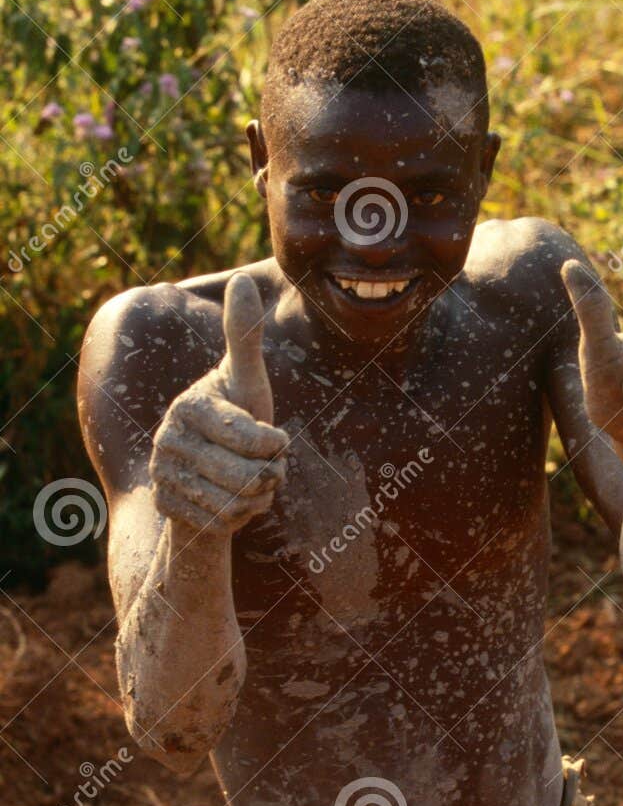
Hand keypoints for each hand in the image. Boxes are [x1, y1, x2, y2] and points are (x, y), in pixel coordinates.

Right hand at [149, 273, 288, 533]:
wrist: (208, 470)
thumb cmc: (237, 417)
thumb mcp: (247, 380)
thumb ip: (245, 336)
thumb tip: (244, 280)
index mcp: (189, 406)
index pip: (256, 441)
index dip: (277, 447)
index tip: (273, 439)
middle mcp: (168, 440)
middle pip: (248, 477)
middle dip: (269, 476)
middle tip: (263, 465)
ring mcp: (163, 475)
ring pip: (237, 504)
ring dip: (257, 498)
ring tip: (248, 481)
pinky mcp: (167, 507)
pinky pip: (223, 525)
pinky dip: (239, 518)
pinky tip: (230, 500)